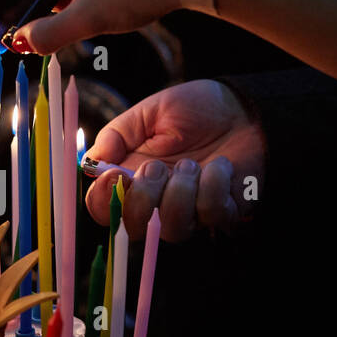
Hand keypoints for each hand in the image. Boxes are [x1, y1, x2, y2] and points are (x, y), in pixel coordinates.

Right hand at [84, 80, 263, 241]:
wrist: (243, 108)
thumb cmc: (195, 109)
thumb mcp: (150, 112)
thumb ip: (118, 134)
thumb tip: (93, 160)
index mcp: (133, 179)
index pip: (103, 210)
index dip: (103, 200)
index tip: (115, 174)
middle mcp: (158, 202)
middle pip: (134, 229)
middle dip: (143, 199)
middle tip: (157, 166)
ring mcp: (190, 211)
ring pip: (173, 229)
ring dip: (180, 193)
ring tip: (193, 163)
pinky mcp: (223, 211)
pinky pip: (211, 214)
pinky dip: (214, 186)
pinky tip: (221, 165)